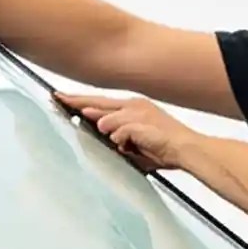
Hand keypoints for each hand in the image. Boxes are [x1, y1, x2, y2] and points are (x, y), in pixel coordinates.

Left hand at [55, 92, 199, 171]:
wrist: (189, 150)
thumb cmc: (167, 148)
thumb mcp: (138, 143)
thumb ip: (120, 139)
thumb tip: (104, 136)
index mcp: (135, 107)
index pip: (103, 102)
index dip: (83, 100)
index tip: (65, 98)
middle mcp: (135, 105)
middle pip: (98, 102)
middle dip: (77, 102)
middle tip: (58, 99)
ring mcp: (137, 113)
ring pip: (106, 118)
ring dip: (104, 129)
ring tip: (114, 137)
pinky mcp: (140, 124)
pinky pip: (118, 131)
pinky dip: (119, 140)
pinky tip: (126, 146)